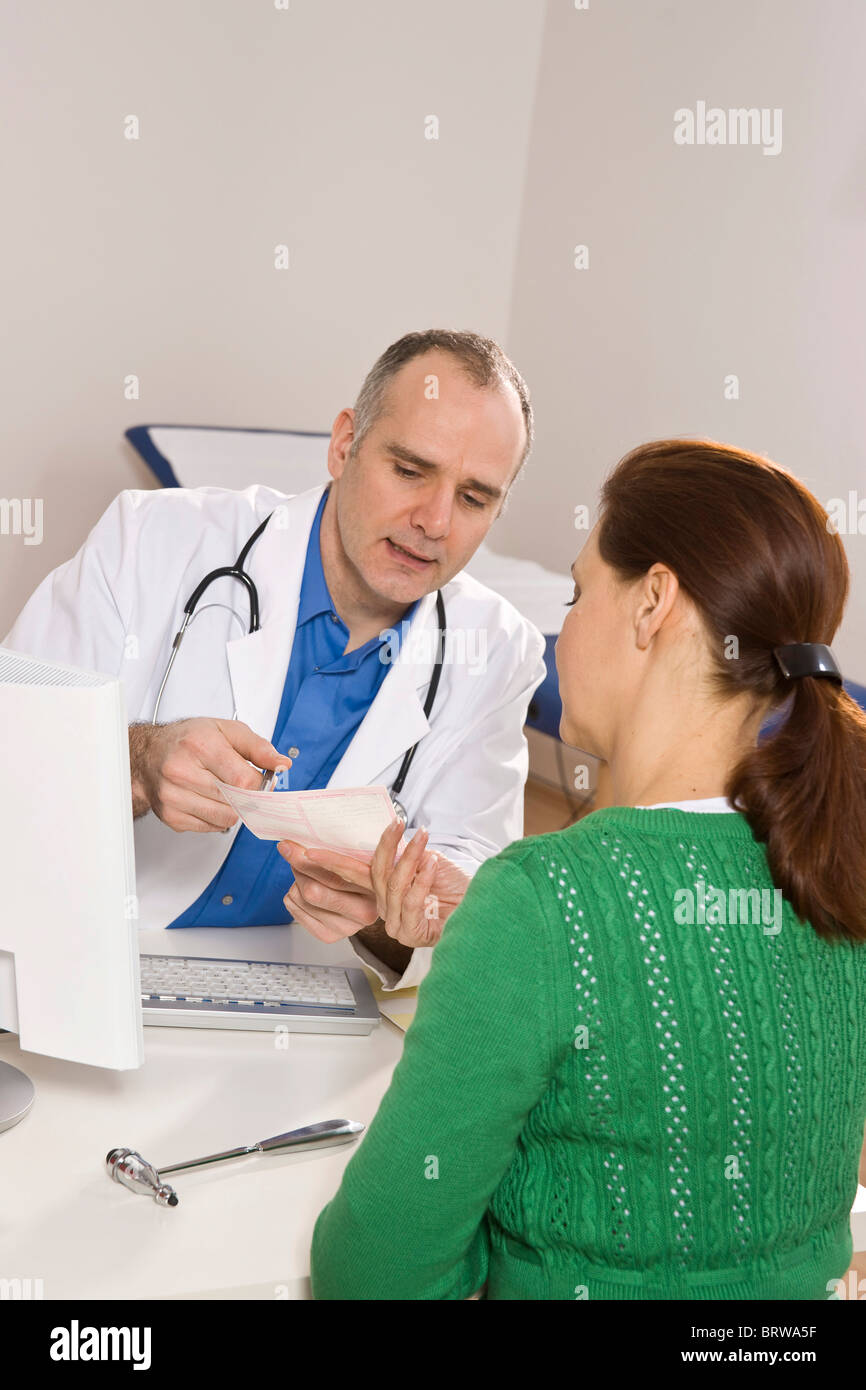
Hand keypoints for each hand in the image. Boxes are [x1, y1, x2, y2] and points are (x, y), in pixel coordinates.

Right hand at [130, 717, 289, 831]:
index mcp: (200, 746)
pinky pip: (211, 827)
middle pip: (235, 801)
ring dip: (233, 809)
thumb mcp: (227, 730)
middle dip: (248, 796)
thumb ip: (258, 748)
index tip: (260, 780)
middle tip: (244, 785)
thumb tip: (282, 764)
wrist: (148, 755)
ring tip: (225, 791)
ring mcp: (174, 797)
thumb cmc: (188, 740)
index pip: (244, 781)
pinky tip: (209, 799)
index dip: (260, 784)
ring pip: (225, 818)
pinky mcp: (171, 817)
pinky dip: (217, 817)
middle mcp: (182, 772)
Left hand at [277, 841, 379, 943]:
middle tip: (292, 850)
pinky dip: (292, 894)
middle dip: (299, 865)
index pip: (349, 872)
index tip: (306, 851)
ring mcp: (346, 928)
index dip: (326, 861)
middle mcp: (365, 912)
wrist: (363, 903)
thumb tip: (297, 842)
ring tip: (305, 874)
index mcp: (377, 887)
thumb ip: (338, 849)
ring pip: (303, 897)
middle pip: (315, 890)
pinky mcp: (329, 936)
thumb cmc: (357, 874)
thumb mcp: (357, 858)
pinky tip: (302, 891)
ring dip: (296, 879)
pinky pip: (295, 907)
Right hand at [279, 820, 470, 948]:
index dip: (324, 860)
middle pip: (363, 877)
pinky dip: (422, 877)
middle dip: (359, 852)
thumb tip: (380, 832)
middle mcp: (385, 908)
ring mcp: (397, 923)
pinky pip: (409, 900)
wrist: (484, 905)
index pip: (347, 873)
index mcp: (382, 891)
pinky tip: (431, 861)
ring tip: (423, 836)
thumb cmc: (456, 885)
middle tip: (359, 831)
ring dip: (409, 856)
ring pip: (391, 883)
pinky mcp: (413, 932)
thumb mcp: (423, 858)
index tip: (298, 848)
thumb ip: (397, 853)